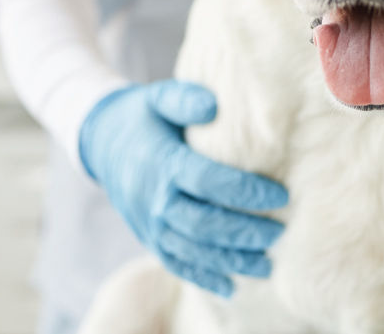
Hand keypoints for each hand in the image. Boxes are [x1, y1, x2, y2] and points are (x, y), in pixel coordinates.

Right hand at [79, 81, 287, 296]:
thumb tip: (213, 106)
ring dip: (230, 260)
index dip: (245, 191)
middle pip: (203, 222)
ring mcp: (149, 223)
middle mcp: (154, 198)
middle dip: (243, 231)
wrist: (102, 142)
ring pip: (192, 249)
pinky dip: (203, 277)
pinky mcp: (148, 237)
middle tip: (279, 232)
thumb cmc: (145, 116)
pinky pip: (175, 263)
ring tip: (267, 264)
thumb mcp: (160, 97)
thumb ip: (186, 98)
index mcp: (163, 163)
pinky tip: (232, 287)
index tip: (280, 195)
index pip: (208, 181)